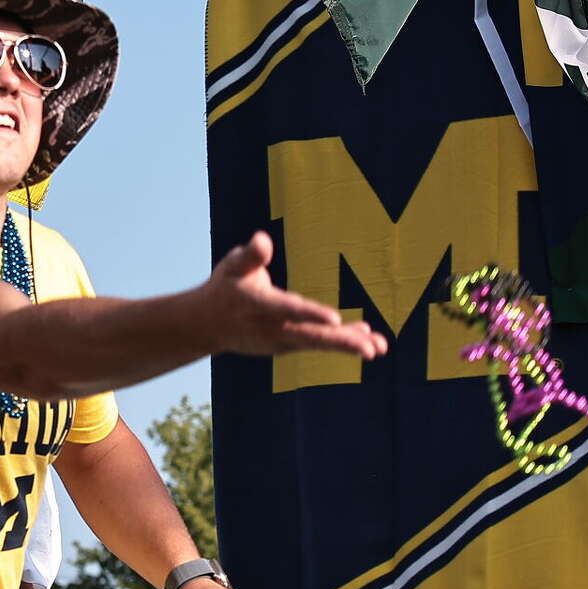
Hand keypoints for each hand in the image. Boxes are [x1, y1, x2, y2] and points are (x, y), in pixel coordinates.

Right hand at [204, 231, 387, 359]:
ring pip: (318, 343)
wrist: (207, 325)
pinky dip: (341, 341)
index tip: (335, 319)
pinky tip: (368, 338)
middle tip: (370, 349)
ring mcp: (280, 341)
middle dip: (341, 342)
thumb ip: (250, 255)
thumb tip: (262, 239)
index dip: (310, 314)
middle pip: (310, 337)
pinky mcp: (288, 345)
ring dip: (349, 345)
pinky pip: (318, 344)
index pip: (287, 310)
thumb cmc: (225, 287)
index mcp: (258, 306)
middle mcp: (271, 329)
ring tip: (380, 348)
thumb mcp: (232, 266)